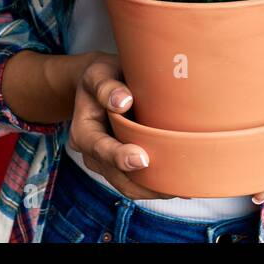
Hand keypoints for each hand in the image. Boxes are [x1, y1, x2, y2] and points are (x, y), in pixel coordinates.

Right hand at [69, 52, 186, 200]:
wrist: (100, 85)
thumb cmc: (103, 77)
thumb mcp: (99, 74)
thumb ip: (106, 86)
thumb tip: (122, 101)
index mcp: (84, 131)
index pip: (99, 148)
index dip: (119, 156)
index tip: (141, 159)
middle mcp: (93, 153)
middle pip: (116, 176)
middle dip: (142, 183)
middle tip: (172, 184)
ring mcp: (108, 163)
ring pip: (129, 186)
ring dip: (152, 189)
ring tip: (180, 187)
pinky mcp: (122, 166)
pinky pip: (138, 183)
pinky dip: (157, 185)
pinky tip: (179, 184)